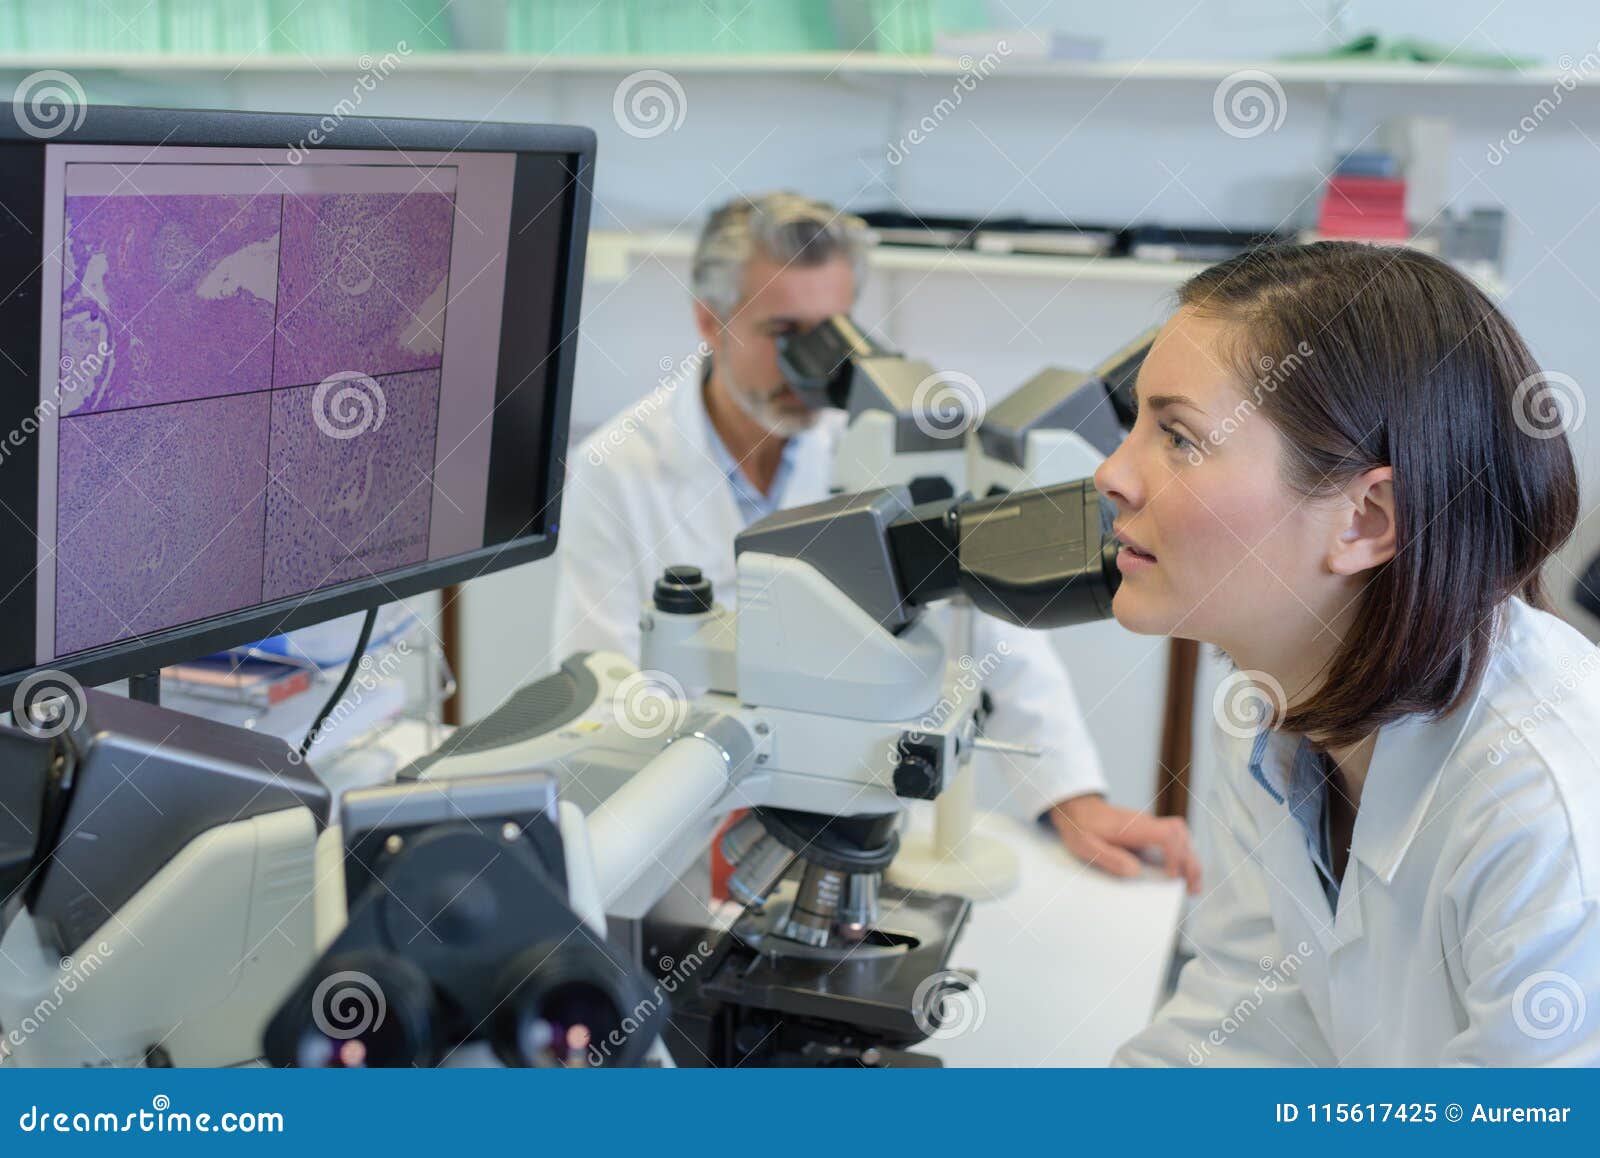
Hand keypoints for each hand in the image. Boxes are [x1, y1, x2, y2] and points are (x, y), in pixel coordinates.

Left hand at [1048, 794, 1201, 893]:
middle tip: (1193, 887)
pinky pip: (1172, 838)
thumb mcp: (1086, 845)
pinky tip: (1179, 870)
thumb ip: (1110, 858)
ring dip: (1189, 857)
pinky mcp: (1147, 830)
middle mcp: (1145, 823)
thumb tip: (1135, 872)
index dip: (1175, 856)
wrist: (1076, 807)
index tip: (1171, 876)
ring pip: (1180, 835)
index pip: (1167, 835)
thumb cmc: (1080, 826)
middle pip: (1180, 835)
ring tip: (1191, 882)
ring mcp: (1148, 825)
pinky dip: (1181, 853)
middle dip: (1191, 861)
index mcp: (1133, 827)